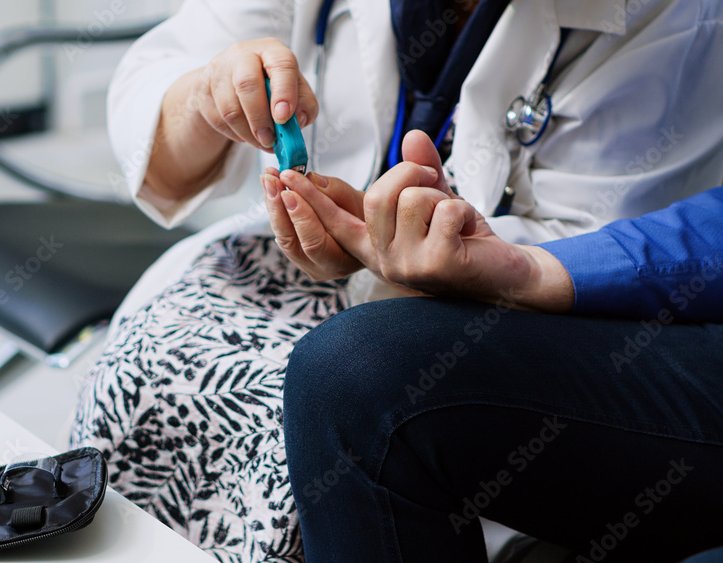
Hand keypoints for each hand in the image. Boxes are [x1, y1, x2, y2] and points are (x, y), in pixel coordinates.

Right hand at [148, 38, 317, 199]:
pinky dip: (235, 134)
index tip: (284, 117)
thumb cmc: (269, 85)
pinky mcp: (202, 89)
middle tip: (270, 140)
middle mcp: (243, 54)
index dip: (284, 92)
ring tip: (262, 142)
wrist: (230, 83)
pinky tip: (246, 134)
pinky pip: (218, 120)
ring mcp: (218, 70)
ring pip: (230, 109)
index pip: (281, 64)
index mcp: (271, 50)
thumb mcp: (294, 90)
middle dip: (260, 118)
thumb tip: (300, 120)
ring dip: (248, 133)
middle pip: (247, 84)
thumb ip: (305, 105)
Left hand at [262, 167, 362, 280]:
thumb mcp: (361, 202)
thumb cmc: (367, 217)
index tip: (291, 186)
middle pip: (291, 241)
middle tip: (272, 179)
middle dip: (279, 206)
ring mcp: (305, 263)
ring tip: (267, 177)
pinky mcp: (295, 252)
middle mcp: (321, 268)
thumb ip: (336, 192)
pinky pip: (281, 231)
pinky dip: (274, 207)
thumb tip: (310, 180)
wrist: (366, 229)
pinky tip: (270, 186)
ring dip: (272, 204)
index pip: (315, 241)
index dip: (301, 213)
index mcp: (342, 262)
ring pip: (282, 236)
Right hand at [280, 130, 573, 310]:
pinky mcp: (434, 265)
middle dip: (412, 174)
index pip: (335, 222)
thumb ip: (420, 168)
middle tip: (436, 182)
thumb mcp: (437, 198)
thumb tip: (412, 136)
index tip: (283, 177)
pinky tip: (469, 233)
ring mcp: (406, 266)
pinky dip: (464, 209)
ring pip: (412, 199)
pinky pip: (443, 209)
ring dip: (444, 197)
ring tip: (456, 219)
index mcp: (375, 247)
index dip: (310, 199)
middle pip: (379, 195)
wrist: (506, 275)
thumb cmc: (466, 239)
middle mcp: (383, 260)